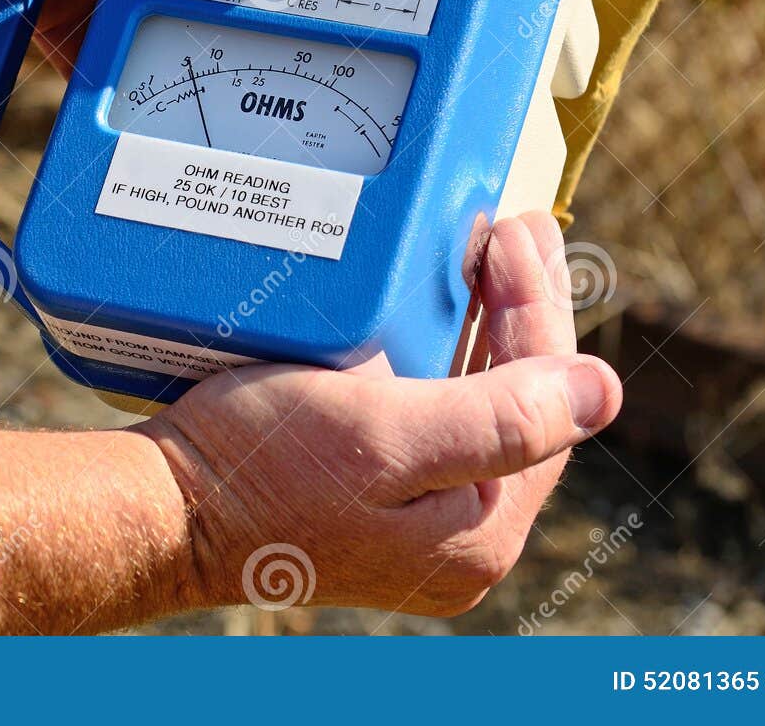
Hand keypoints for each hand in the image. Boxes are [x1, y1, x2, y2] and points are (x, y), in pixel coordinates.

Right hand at [139, 213, 622, 615]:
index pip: (544, 401)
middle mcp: (456, 539)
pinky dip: (442, 358)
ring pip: (479, 408)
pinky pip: (433, 419)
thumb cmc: (258, 467)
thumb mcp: (385, 434)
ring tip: (489, 251)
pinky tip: (432, 312)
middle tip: (518, 225)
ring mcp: (413, 524)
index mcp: (476, 532)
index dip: (539, 307)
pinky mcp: (370, 502)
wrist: (160, 510)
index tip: (517, 229)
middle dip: (522, 310)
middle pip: (518, 404)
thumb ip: (500, 419)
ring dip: (486, 328)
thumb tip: (605, 390)